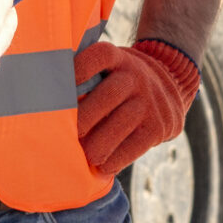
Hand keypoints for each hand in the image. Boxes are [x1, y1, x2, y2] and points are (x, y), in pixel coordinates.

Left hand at [74, 38, 198, 174]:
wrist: (169, 87)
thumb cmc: (121, 82)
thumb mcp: (110, 68)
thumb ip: (88, 80)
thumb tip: (53, 108)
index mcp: (118, 59)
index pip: (101, 56)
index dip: (81, 68)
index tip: (62, 85)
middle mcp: (135, 77)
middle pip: (109, 94)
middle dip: (85, 117)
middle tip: (66, 135)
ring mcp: (149, 101)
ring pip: (123, 122)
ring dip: (99, 143)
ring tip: (83, 156)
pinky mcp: (158, 126)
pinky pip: (136, 145)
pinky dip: (116, 158)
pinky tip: (102, 167)